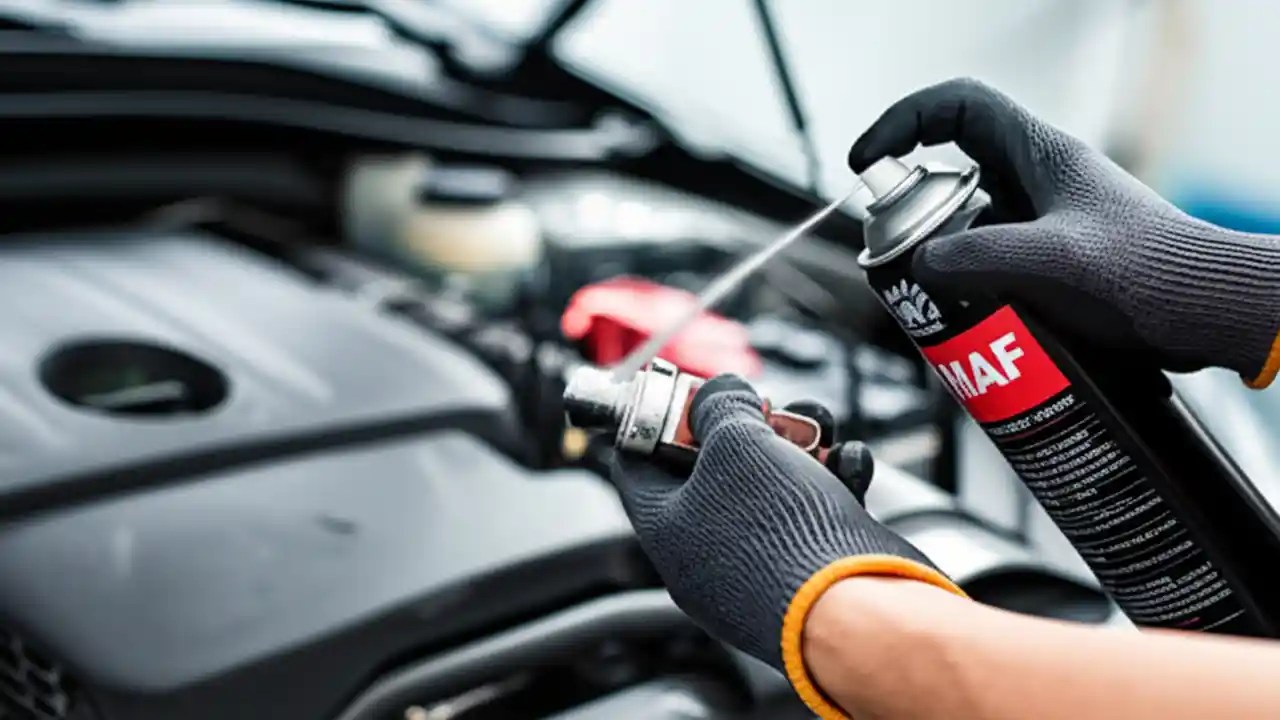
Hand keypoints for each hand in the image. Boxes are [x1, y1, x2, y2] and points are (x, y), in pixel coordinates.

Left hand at [609, 375, 962, 715]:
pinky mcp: (812, 567)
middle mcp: (706, 553)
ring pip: (772, 483)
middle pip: (713, 467)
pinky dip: (832, 479)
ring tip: (819, 430)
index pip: (636, 462)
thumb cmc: (781, 531)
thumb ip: (721, 405)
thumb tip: (722, 392)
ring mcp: (761, 564)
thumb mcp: (736, 441)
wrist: (859, 610)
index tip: (685, 389)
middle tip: (767, 408)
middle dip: (748, 426)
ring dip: (799, 445)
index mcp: (665, 528)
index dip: (655, 417)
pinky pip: (813, 510)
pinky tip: (849, 467)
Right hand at [849, 78, 1279, 384]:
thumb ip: (975, 257)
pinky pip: (991, 263)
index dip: (901, 123)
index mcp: (1038, 155)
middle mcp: (1036, 181)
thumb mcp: (1049, 260)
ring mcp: (1043, 221)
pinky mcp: (1050, 260)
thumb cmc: (1147, 271)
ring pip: (967, 227)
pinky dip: (969, 289)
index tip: (866, 162)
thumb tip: (918, 265)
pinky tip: (966, 324)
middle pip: (949, 174)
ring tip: (930, 301)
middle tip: (896, 251)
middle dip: (913, 214)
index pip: (955, 107)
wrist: (1204, 310)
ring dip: (941, 261)